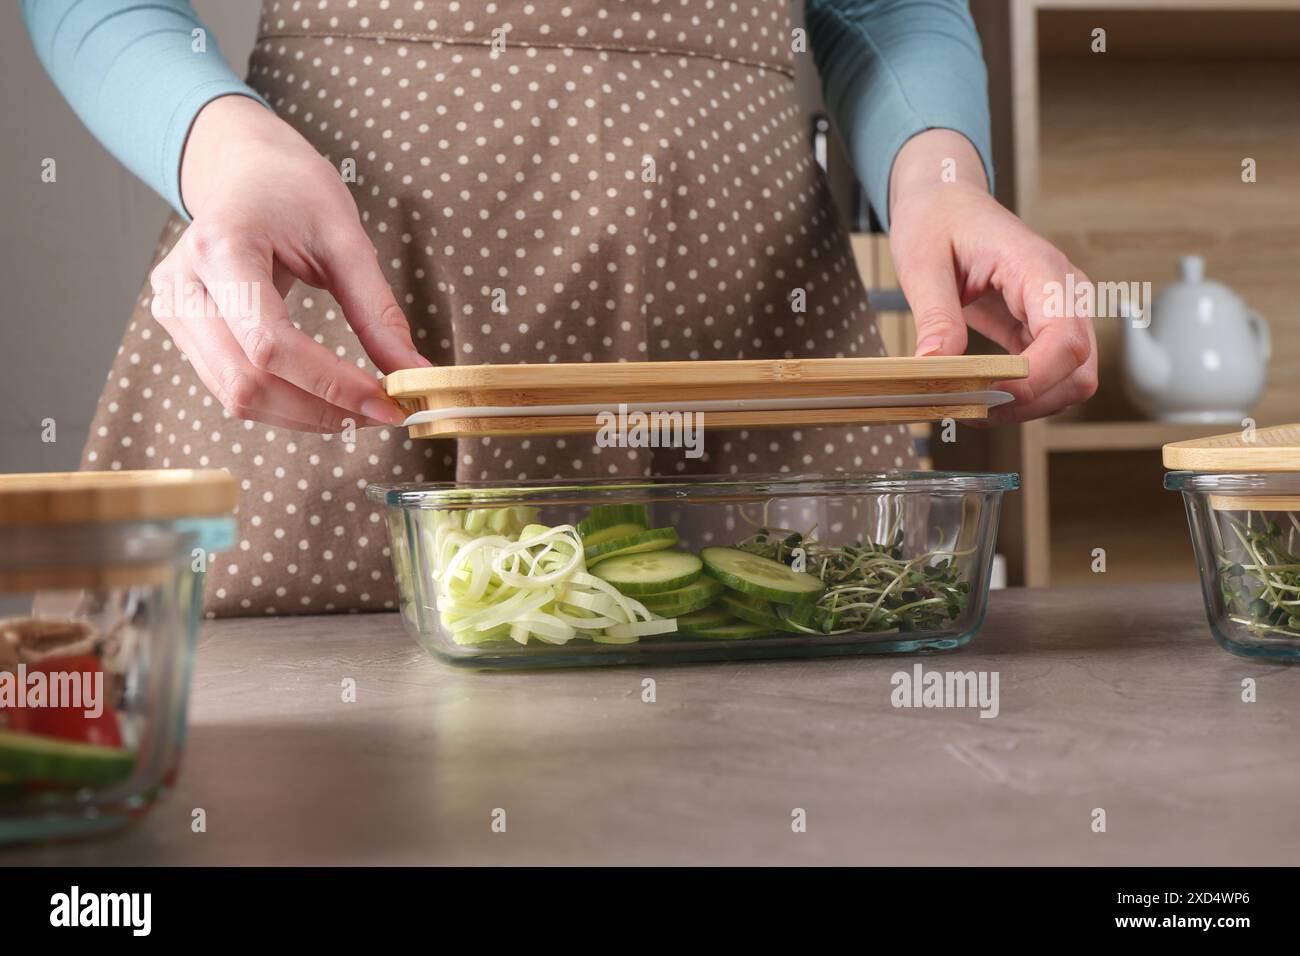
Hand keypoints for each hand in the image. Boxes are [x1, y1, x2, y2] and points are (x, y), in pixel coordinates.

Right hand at [150, 95, 427, 431]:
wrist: (243, 170)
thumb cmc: (293, 191)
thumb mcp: (345, 237)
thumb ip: (377, 310)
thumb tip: (412, 371)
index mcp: (221, 247)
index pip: (271, 344)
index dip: (332, 384)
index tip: (386, 402)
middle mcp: (183, 284)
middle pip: (246, 381)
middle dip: (320, 410)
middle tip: (379, 413)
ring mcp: (173, 310)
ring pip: (234, 396)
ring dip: (302, 416)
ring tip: (356, 410)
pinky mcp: (181, 330)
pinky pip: (228, 387)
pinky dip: (281, 404)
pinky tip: (323, 398)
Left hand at [887, 130, 1097, 423]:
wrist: (945, 203)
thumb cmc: (938, 220)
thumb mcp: (923, 262)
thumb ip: (935, 314)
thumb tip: (935, 365)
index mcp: (1039, 268)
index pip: (1066, 338)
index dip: (1034, 379)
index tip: (987, 395)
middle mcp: (1063, 292)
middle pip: (1079, 370)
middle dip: (1029, 401)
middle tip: (969, 409)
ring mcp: (1060, 312)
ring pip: (1070, 381)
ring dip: (1026, 405)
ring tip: (969, 404)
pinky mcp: (1043, 328)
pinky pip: (1049, 376)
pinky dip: (1019, 395)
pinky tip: (978, 396)